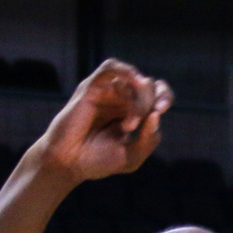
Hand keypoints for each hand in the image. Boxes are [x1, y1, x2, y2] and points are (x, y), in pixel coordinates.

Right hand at [31, 60, 171, 185]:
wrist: (67, 164)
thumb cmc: (97, 161)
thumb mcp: (131, 157)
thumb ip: (148, 140)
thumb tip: (156, 115)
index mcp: (134, 110)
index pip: (159, 91)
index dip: (165, 96)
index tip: (160, 110)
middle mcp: (121, 98)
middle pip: (148, 86)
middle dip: (147, 105)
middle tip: (131, 128)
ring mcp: (106, 91)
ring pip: (133, 79)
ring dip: (136, 102)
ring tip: (128, 126)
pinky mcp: (90, 88)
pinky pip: (110, 67)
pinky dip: (125, 70)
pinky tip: (135, 81)